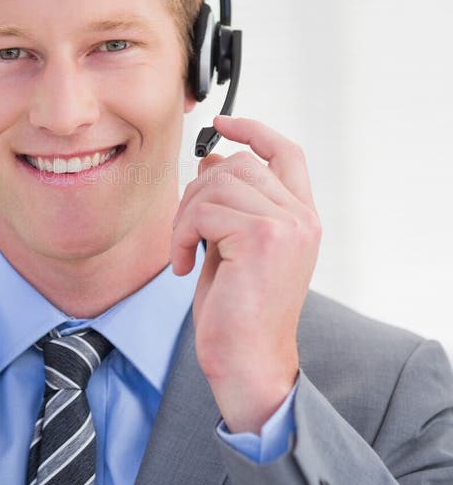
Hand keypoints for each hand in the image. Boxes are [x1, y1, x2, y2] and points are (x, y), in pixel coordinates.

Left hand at [171, 115, 320, 433]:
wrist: (246, 361)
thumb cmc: (238, 312)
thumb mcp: (230, 246)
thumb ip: (229, 203)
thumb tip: (211, 159)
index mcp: (301, 218)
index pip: (286, 153)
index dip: (254, 130)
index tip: (222, 123)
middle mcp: (302, 217)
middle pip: (240, 164)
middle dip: (199, 188)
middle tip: (185, 230)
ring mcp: (287, 225)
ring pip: (218, 182)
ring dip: (186, 214)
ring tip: (184, 250)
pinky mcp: (265, 237)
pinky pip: (205, 210)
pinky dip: (182, 234)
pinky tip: (186, 266)